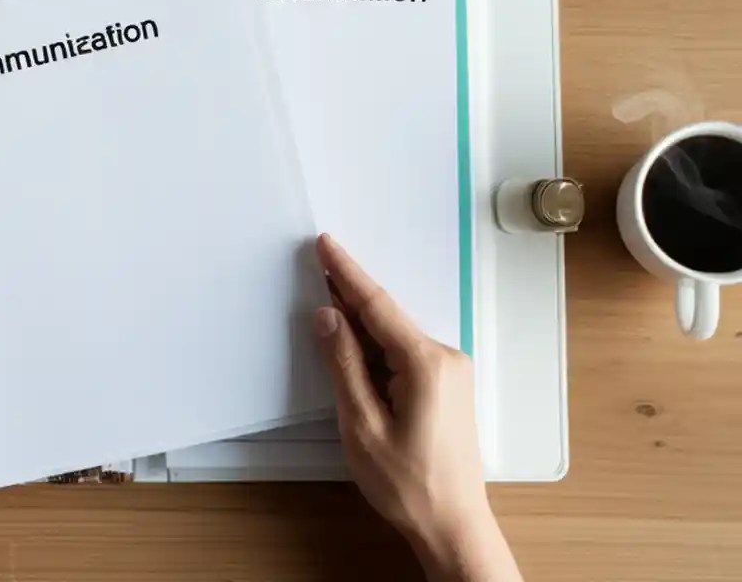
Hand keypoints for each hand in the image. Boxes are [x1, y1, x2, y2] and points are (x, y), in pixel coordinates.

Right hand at [312, 235, 520, 581]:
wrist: (452, 524)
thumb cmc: (408, 483)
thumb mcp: (362, 424)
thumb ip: (343, 365)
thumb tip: (327, 317)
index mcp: (425, 363)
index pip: (377, 305)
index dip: (347, 273)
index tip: (325, 244)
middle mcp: (446, 358)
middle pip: (387, 317)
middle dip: (350, 295)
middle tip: (315, 269)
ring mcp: (451, 372)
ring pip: (395, 336)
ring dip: (361, 324)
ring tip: (326, 308)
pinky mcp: (448, 387)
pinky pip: (405, 353)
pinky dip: (377, 346)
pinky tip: (355, 347)